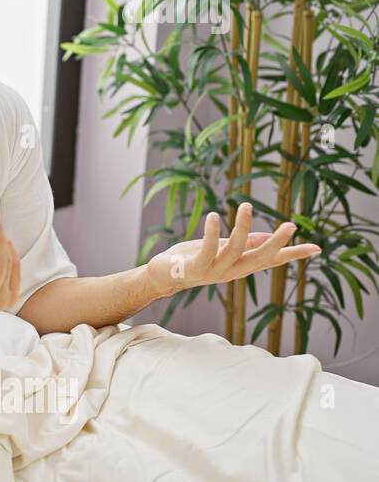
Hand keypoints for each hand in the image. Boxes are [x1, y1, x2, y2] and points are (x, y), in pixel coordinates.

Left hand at [146, 202, 321, 296]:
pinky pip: (208, 248)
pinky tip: (215, 215)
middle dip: (276, 242)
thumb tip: (267, 236)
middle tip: (291, 225)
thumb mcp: (223, 250)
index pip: (272, 260)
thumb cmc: (195, 259)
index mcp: (242, 265)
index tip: (317, 248)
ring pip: (235, 250)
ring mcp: (215, 270)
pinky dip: (212, 232)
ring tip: (247, 205)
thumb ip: (244, 244)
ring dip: (242, 227)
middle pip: (260, 258)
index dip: (294, 254)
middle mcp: (233, 271)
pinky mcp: (196, 267)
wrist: (163, 276)